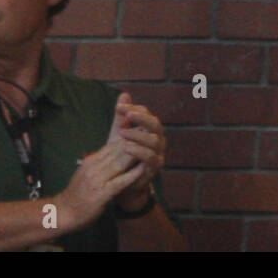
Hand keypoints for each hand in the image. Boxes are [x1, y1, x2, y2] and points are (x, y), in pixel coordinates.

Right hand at [56, 140, 144, 233]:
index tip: (142, 130)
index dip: (128, 137)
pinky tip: (143, 169)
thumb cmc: (77, 194)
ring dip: (136, 154)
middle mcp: (94, 167)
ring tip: (150, 147)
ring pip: (120, 162)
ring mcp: (97, 180)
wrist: (63, 213)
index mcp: (91, 160)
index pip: (112, 145)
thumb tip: (114, 151)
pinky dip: (132, 174)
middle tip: (150, 134)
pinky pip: (120, 181)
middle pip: (117, 150)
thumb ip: (99, 162)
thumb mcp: (86, 172)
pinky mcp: (102, 193)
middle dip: (135, 142)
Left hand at [108, 93, 167, 208]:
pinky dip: (138, 150)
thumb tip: (124, 94)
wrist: (121, 184)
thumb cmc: (121, 157)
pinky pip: (150, 157)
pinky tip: (125, 147)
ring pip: (154, 140)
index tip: (118, 107)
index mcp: (150, 129)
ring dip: (137, 134)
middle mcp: (158, 139)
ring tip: (122, 133)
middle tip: (126, 115)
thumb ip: (122, 117)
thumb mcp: (119, 135)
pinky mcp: (155, 168)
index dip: (133, 109)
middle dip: (141, 118)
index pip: (146, 113)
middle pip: (155, 123)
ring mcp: (158, 153)